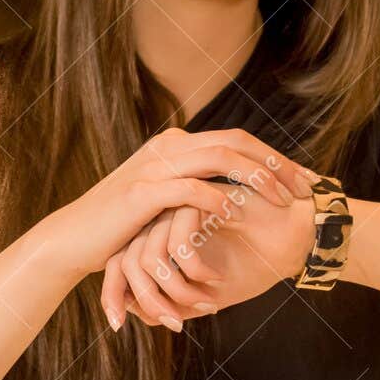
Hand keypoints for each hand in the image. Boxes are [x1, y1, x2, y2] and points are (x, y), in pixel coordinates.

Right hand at [35, 127, 313, 286]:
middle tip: (305, 190)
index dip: (274, 158)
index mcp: (177, 144)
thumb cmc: (121, 226)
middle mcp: (170, 146)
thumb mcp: (161, 202)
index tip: (303, 182)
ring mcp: (156, 166)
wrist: (74, 238)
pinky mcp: (144, 192)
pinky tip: (237, 213)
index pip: (237, 141)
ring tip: (281, 201)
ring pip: (220, 158)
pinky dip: (219, 198)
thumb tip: (230, 194)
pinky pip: (192, 188)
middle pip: (237, 143)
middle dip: (276, 164)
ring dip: (257, 178)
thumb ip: (191, 188)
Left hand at [100, 174, 319, 330]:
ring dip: (177, 292)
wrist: (293, 240)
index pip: (117, 264)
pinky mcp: (197, 198)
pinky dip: (196, 272)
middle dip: (148, 302)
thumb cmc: (251, 265)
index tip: (120, 325)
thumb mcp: (203, 293)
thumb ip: (170, 300)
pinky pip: (177, 244)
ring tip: (205, 302)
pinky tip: (217, 279)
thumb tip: (135, 314)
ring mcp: (177, 205)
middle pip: (126, 262)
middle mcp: (160, 219)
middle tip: (177, 323)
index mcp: (155, 236)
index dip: (112, 296)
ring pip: (148, 257)